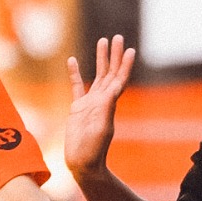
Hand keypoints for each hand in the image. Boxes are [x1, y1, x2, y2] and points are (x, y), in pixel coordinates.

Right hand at [60, 35, 135, 182]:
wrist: (82, 163)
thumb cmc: (93, 150)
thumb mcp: (101, 129)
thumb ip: (105, 110)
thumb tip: (111, 91)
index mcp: (109, 104)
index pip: (119, 79)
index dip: (124, 64)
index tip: (129, 49)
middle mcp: (102, 101)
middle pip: (110, 72)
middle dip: (114, 55)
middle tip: (117, 37)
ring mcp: (90, 103)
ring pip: (97, 75)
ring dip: (100, 59)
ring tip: (102, 41)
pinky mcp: (77, 109)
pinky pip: (77, 86)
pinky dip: (75, 73)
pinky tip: (72, 60)